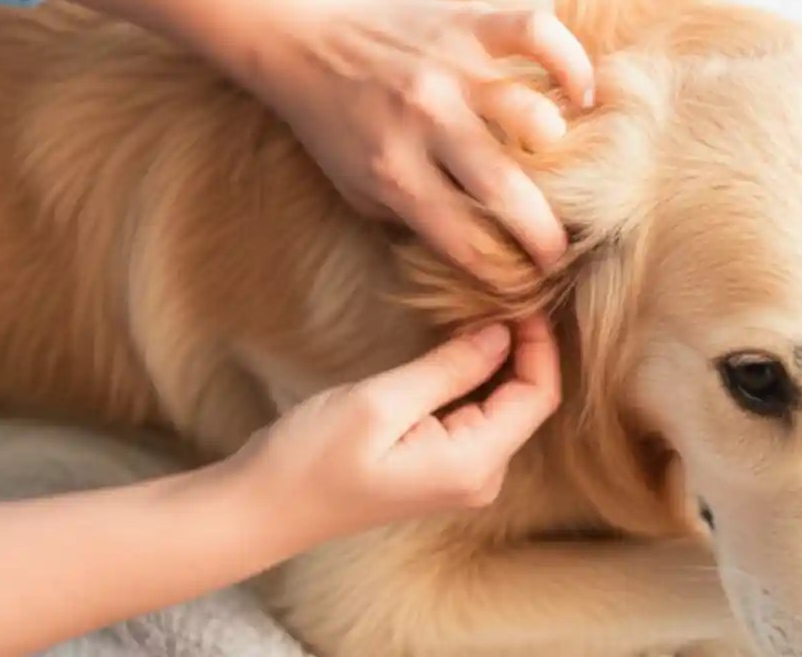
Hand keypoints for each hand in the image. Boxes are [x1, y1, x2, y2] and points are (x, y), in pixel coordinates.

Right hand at [234, 314, 561, 547]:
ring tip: (477, 311)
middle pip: (526, 402)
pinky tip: (456, 347)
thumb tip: (502, 333)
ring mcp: (460, 477)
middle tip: (497, 294)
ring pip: (503, 408)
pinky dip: (474, 379)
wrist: (262, 509)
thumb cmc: (311, 459)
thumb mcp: (381, 402)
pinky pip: (476, 418)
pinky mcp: (439, 469)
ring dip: (498, 361)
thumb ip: (449, 368)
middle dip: (522, 348)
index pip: (537, 396)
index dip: (539, 344)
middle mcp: (479, 478)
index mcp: (473, 465)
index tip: (519, 296)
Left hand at [245, 0, 593, 279]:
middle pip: (507, 193)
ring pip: (530, 116)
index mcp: (395, 174)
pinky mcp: (468, 23)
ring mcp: (451, 70)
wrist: (301, 37)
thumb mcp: (355, 190)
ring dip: (555, 147)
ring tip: (560, 161)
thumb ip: (410, 222)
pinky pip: (537, 35)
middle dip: (545, 236)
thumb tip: (472, 255)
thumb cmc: (334, 123)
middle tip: (560, 251)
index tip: (526, 280)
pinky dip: (570, 62)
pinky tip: (581, 93)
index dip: (504, 271)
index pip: (466, 242)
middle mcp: (426, 123)